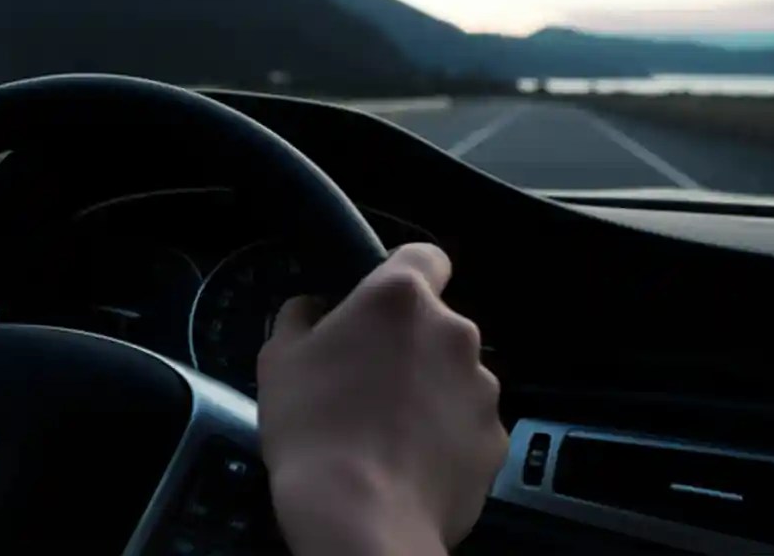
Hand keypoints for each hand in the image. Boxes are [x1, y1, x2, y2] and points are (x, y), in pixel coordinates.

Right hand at [257, 243, 506, 555]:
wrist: (360, 517)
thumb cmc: (313, 429)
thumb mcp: (278, 358)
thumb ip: (301, 317)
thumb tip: (313, 308)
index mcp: (399, 299)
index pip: (423, 255)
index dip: (401, 273)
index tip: (378, 303)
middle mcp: (453, 332)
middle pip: (435, 323)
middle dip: (408, 345)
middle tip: (364, 380)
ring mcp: (481, 388)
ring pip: (453, 375)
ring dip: (428, 391)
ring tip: (385, 430)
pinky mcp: (495, 439)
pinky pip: (466, 425)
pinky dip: (444, 436)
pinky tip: (408, 461)